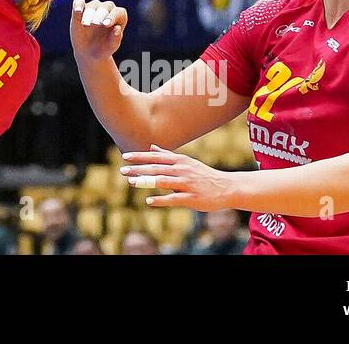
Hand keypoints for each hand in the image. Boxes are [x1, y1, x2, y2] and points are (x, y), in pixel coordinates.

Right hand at [69, 0, 127, 60]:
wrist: (89, 53)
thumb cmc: (103, 49)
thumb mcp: (111, 47)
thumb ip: (116, 39)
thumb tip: (117, 28)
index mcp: (119, 17)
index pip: (119, 12)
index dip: (113, 16)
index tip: (105, 25)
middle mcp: (107, 10)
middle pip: (106, 7)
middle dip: (101, 15)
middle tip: (95, 24)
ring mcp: (94, 8)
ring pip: (93, 5)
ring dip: (90, 13)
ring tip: (86, 24)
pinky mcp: (81, 9)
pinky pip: (79, 2)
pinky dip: (78, 4)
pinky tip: (78, 10)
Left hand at [120, 145, 235, 210]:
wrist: (226, 187)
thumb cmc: (203, 174)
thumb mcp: (186, 161)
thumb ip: (167, 155)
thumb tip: (151, 147)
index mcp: (180, 161)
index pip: (156, 157)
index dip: (140, 157)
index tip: (125, 157)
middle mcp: (182, 170)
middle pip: (157, 168)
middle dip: (139, 169)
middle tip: (122, 170)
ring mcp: (187, 184)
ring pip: (163, 182)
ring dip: (146, 182)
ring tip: (131, 183)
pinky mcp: (192, 198)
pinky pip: (174, 199)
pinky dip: (161, 200)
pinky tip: (149, 201)